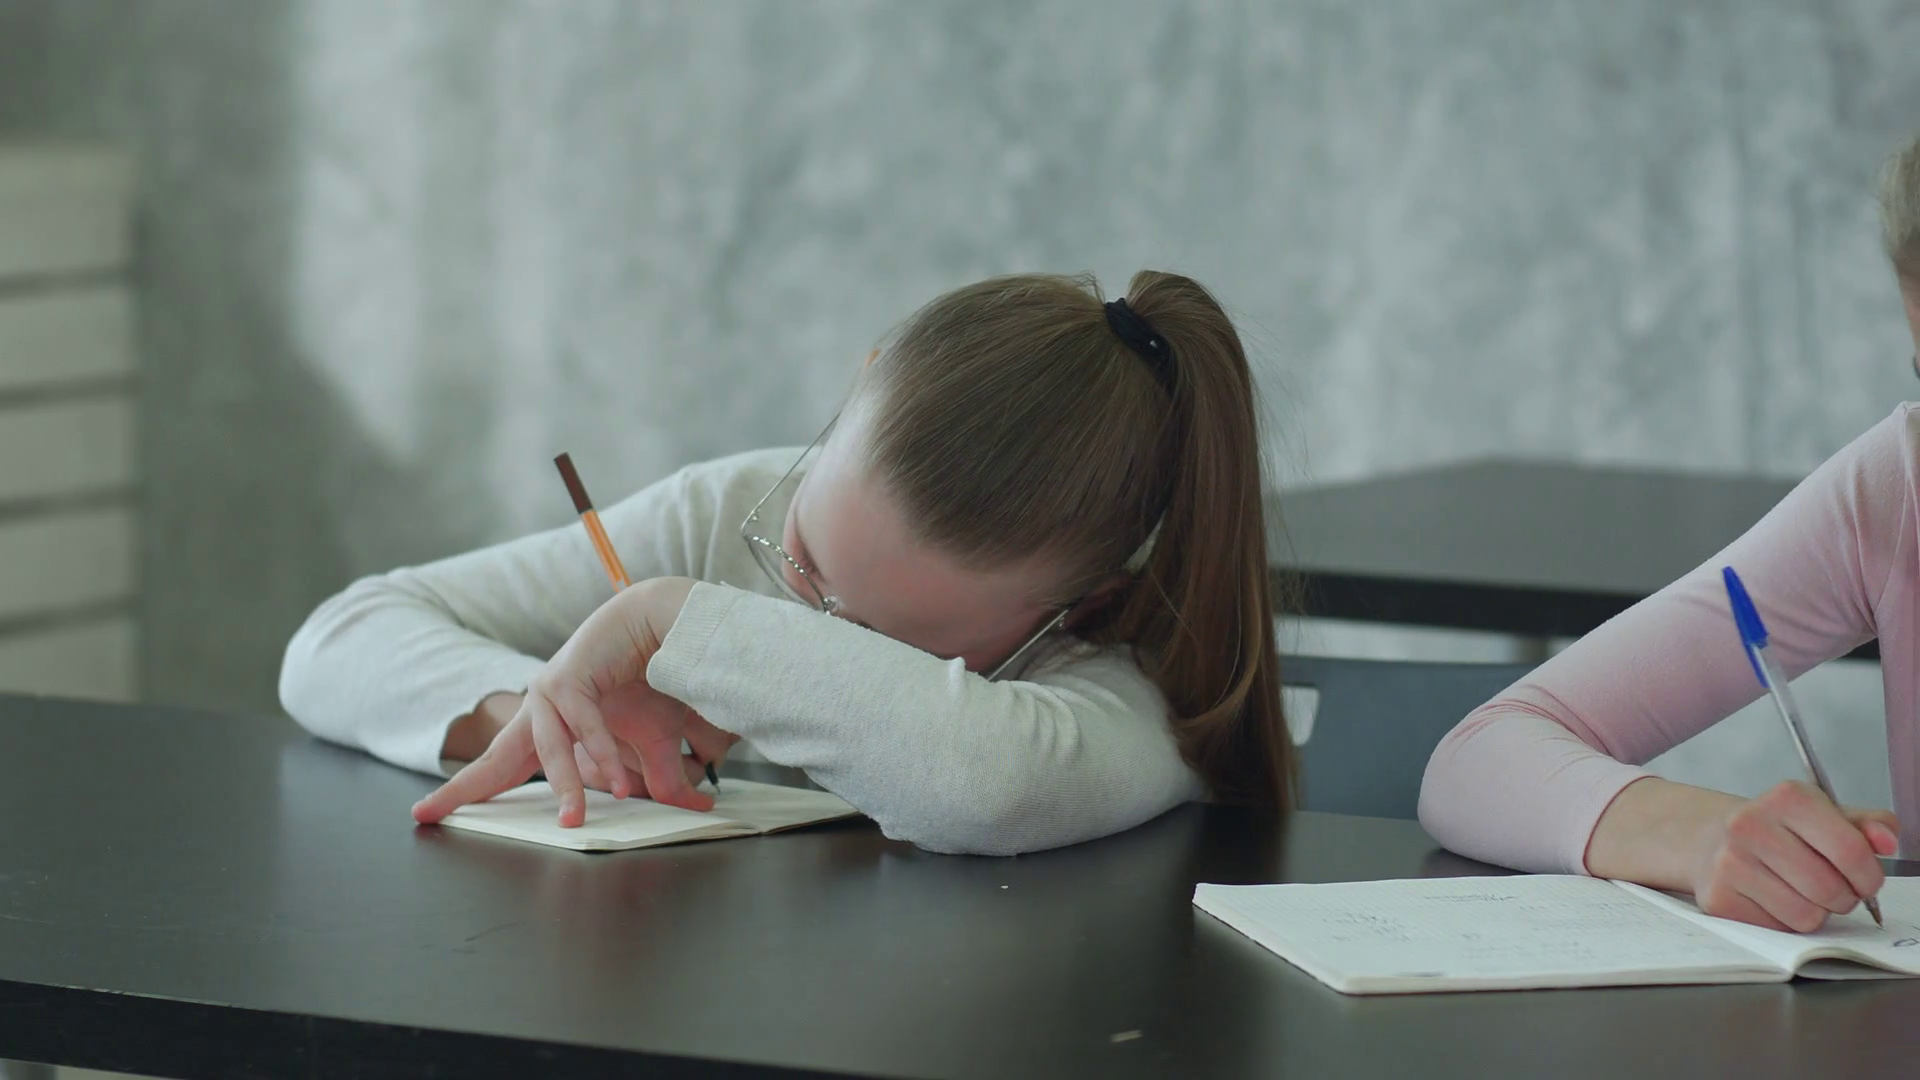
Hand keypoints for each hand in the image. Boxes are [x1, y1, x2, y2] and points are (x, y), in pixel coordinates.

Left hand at [411, 577, 733, 826]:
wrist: (670, 626)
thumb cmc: (656, 680)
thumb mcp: (656, 742)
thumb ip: (663, 778)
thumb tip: (697, 806)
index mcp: (550, 722)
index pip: (502, 764)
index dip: (468, 789)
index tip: (426, 814)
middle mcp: (540, 705)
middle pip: (497, 757)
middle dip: (466, 788)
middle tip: (427, 815)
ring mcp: (550, 689)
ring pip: (547, 748)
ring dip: (567, 786)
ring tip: (575, 821)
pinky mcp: (569, 675)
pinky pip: (582, 724)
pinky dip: (602, 753)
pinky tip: (620, 783)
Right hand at [1690, 780, 1898, 931]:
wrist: (1711, 840)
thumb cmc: (1781, 831)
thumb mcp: (1826, 816)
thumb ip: (1867, 825)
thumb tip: (1888, 841)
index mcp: (1787, 798)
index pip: (1850, 850)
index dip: (1869, 876)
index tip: (1866, 880)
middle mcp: (1750, 825)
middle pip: (1828, 888)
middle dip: (1844, 898)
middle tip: (1836, 890)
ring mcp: (1729, 863)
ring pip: (1806, 915)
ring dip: (1817, 912)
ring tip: (1803, 893)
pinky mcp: (1718, 897)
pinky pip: (1779, 929)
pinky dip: (1787, 921)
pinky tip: (1775, 899)